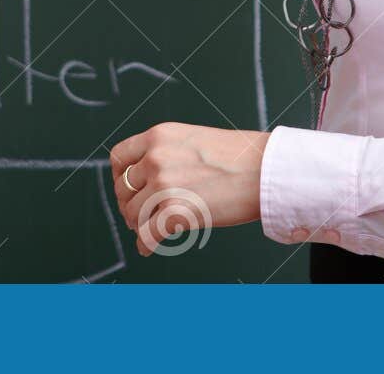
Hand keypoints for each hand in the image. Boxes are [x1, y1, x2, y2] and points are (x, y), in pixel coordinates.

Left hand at [110, 122, 269, 255]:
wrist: (265, 169)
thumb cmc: (238, 157)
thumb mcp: (192, 140)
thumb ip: (166, 153)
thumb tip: (148, 178)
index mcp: (158, 136)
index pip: (118, 158)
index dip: (120, 177)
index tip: (128, 189)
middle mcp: (156, 157)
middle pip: (123, 189)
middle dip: (129, 205)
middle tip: (139, 215)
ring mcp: (164, 184)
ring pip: (132, 213)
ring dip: (138, 225)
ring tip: (149, 230)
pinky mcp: (176, 211)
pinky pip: (146, 235)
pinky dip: (145, 244)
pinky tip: (149, 248)